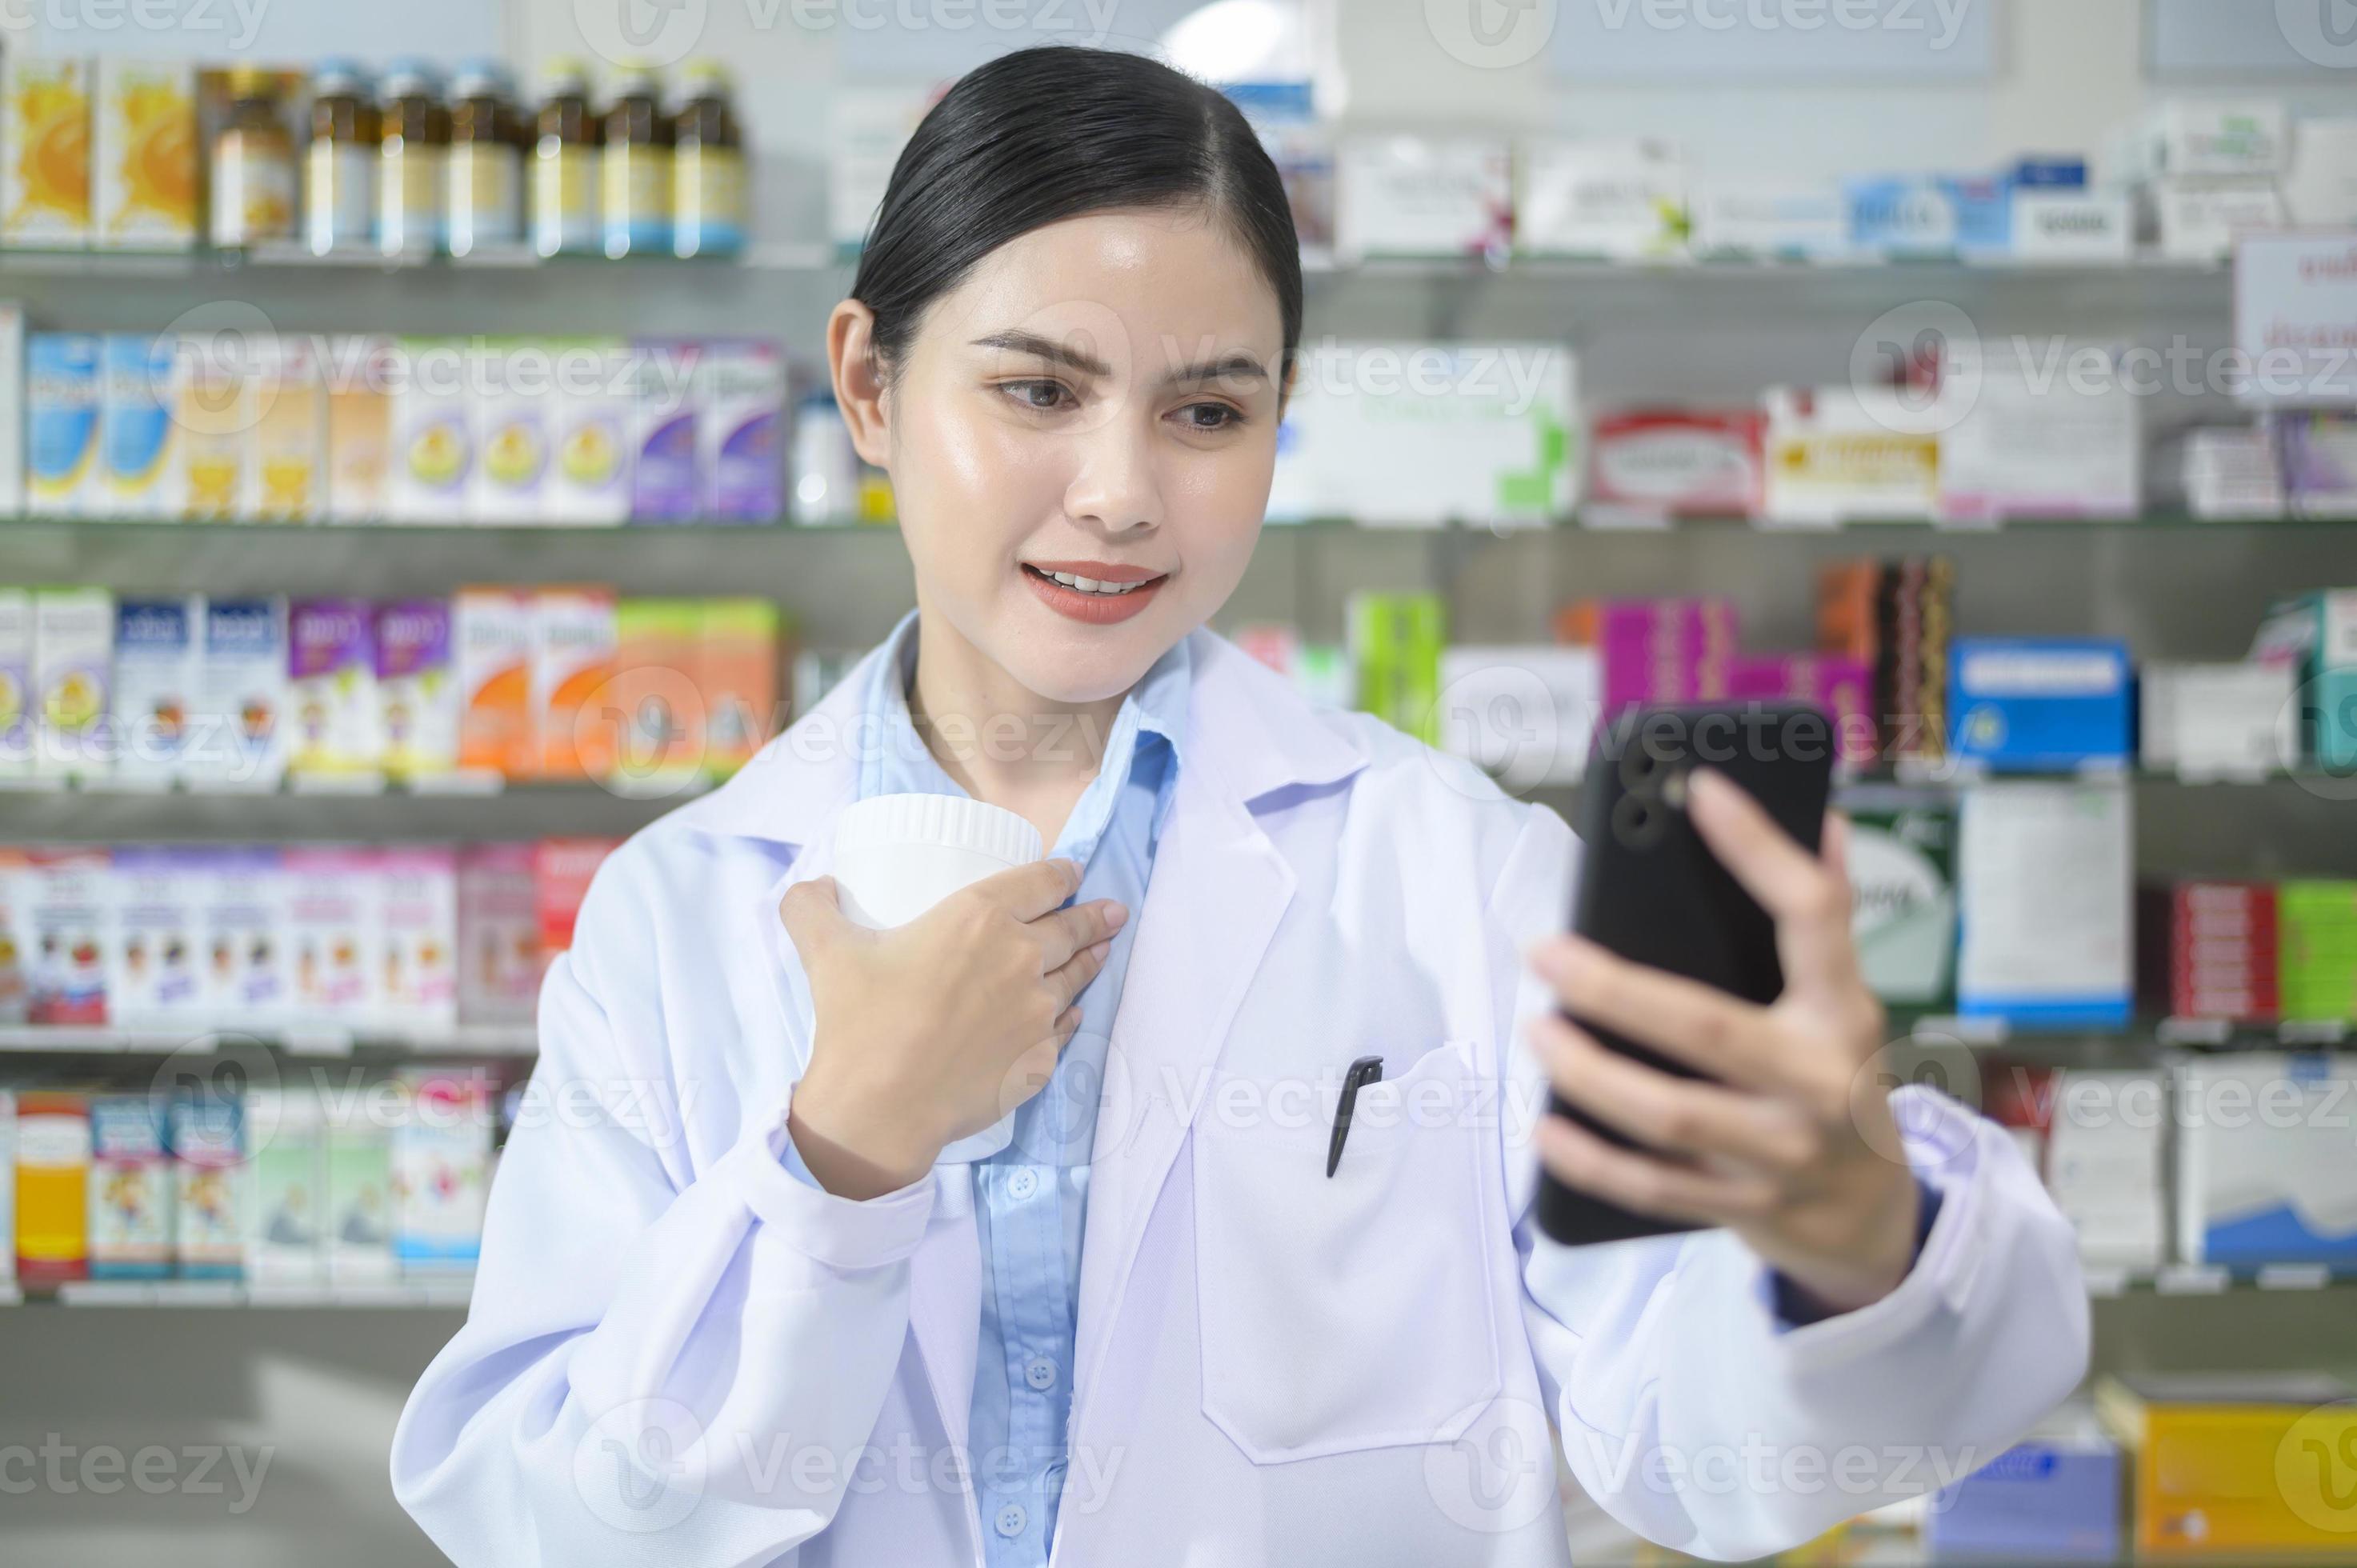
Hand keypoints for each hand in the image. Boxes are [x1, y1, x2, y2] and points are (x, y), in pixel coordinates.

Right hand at [779, 856, 1126, 1199]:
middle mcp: (1021, 958)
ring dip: (1093, 959)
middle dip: (1094, 916)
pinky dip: (1072, 1015)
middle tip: (1111, 912)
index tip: (1072, 872)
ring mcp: (1036, 1012)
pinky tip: (1075, 1012)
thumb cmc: (858, 1022)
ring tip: (1104, 950)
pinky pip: (1066, 1029)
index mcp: (980, 917)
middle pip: (1071, 928)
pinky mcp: (1039, 1059)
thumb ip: (812, 907)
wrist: (880, 1107)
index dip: (1062, 873)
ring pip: (1077, 976)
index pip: (1041, 882)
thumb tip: (814, 886)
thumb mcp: (825, 950)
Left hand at [1523, 767, 1920, 1314]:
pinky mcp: (1745, 1209)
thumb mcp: (1846, 1006)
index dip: (1761, 848)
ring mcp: (1783, 1155)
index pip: (1814, 915)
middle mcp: (1821, 1082)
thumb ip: (1824, 927)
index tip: (1702, 789)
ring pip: (1670, 1116)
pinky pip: (1654, 1188)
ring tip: (1537, 1032)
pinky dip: (1592, 1159)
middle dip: (1614, 989)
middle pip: (1707, 1028)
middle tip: (1545, 953)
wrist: (1874, 1216)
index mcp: (1847, 1013)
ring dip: (1590, 1074)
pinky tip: (1545, 1126)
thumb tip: (1821, 818)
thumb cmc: (1838, 1082)